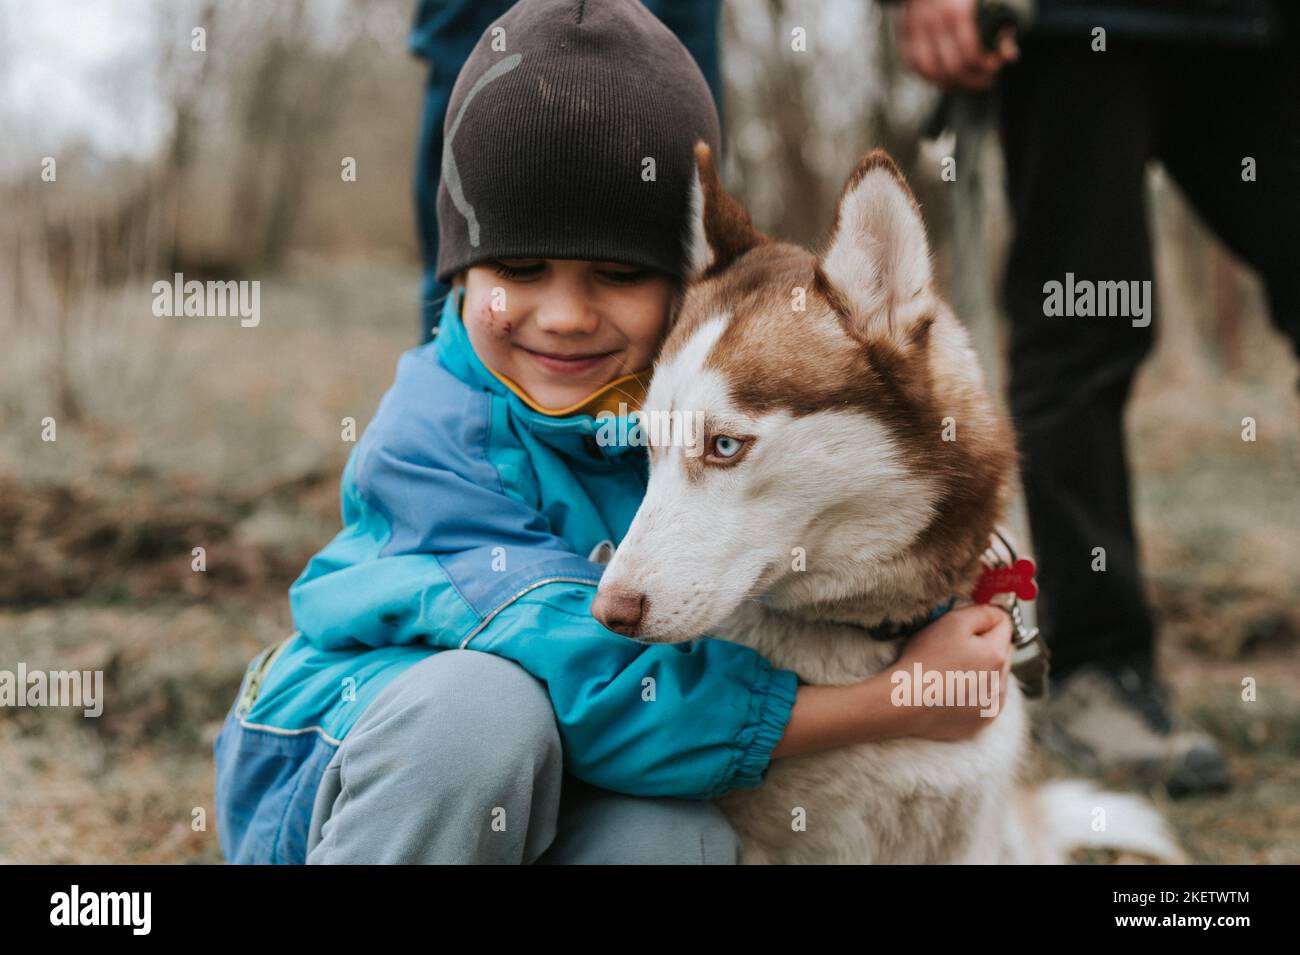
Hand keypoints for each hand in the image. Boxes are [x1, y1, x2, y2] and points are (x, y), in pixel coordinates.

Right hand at [890, 603, 1013, 740]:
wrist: (904, 701)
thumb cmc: (924, 660)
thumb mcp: (953, 621)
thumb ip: (983, 612)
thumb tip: (999, 613)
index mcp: (998, 655)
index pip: (1004, 625)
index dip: (982, 619)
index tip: (964, 625)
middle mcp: (1001, 683)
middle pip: (1001, 651)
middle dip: (984, 645)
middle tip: (953, 647)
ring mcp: (991, 706)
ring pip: (994, 677)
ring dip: (980, 671)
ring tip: (950, 671)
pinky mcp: (979, 723)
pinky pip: (983, 700)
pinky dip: (972, 693)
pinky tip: (951, 690)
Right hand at [897, 0, 1018, 90]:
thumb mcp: (989, 5)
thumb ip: (1001, 30)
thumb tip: (1010, 57)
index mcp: (959, 12)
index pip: (971, 54)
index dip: (985, 68)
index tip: (994, 70)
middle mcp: (935, 22)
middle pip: (952, 67)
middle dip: (972, 80)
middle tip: (984, 82)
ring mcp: (916, 30)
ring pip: (931, 71)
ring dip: (950, 83)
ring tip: (964, 82)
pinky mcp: (904, 36)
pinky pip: (914, 67)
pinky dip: (928, 77)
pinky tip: (943, 77)